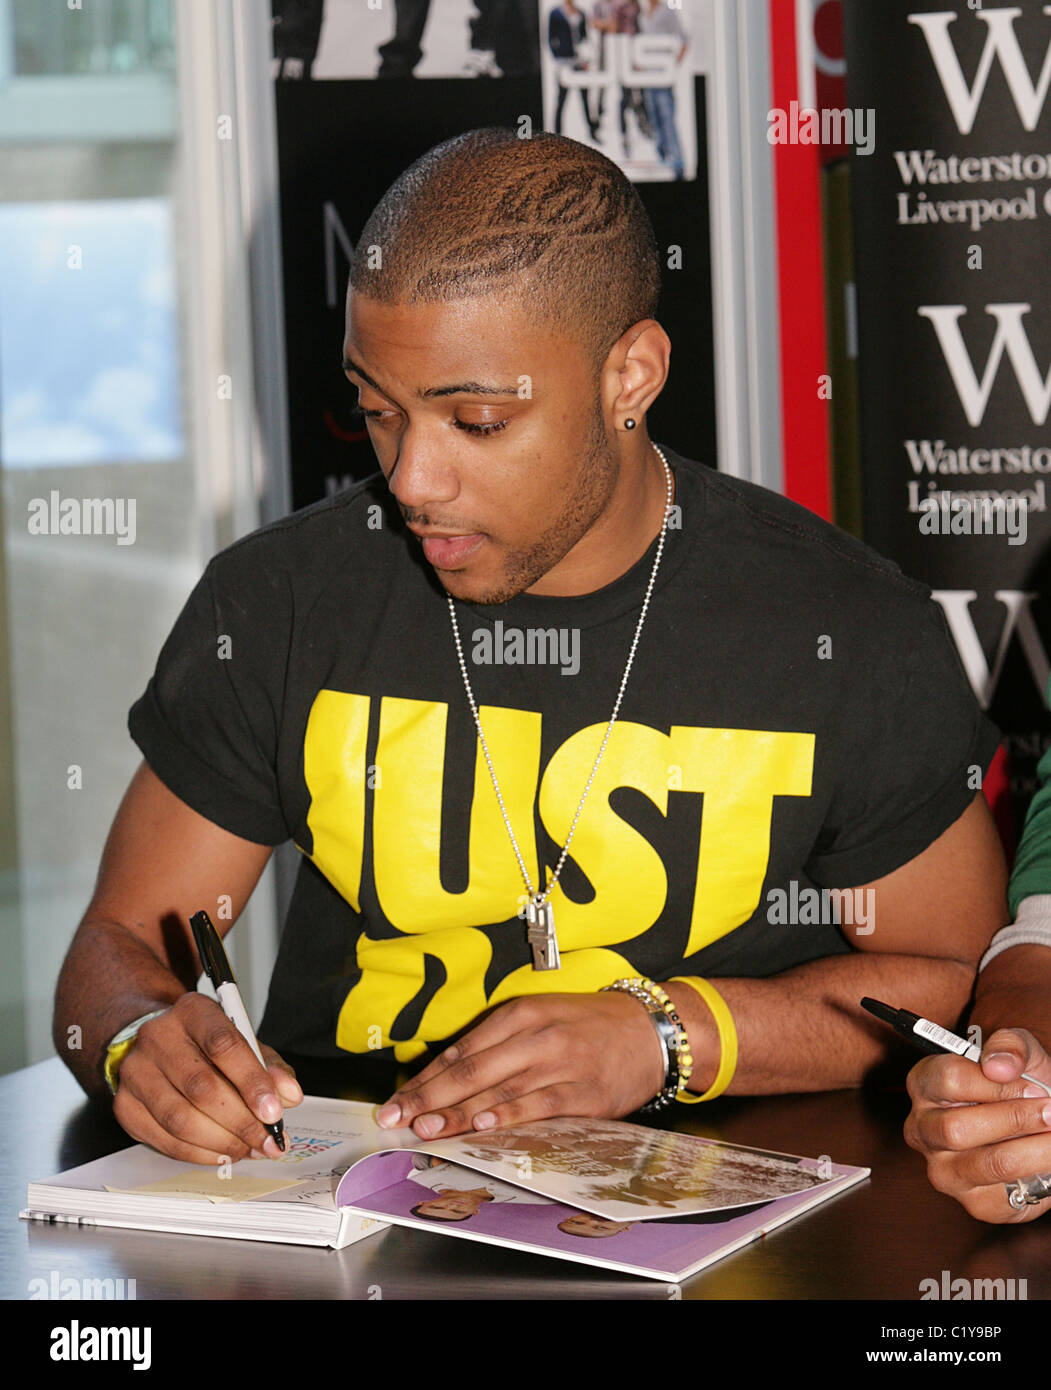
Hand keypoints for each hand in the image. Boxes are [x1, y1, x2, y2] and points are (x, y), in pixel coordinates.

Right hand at [112, 992, 302, 1164]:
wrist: (158, 1044)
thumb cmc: (205, 1044)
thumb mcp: (243, 1042)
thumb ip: (269, 1066)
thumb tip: (288, 1095)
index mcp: (192, 1011)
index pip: (223, 1045)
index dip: (252, 1081)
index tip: (274, 1112)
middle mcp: (158, 1037)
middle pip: (201, 1087)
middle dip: (241, 1122)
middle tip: (267, 1140)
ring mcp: (136, 1072)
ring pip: (180, 1119)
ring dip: (222, 1142)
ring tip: (249, 1149)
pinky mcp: (126, 1106)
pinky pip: (165, 1140)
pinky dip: (199, 1153)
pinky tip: (222, 1152)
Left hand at [375, 991, 666, 1139]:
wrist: (652, 1029)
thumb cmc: (590, 1027)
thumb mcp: (542, 1018)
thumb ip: (500, 1044)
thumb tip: (448, 1077)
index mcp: (520, 1013)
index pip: (461, 1050)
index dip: (425, 1078)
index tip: (397, 1100)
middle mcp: (536, 1035)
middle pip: (472, 1069)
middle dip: (429, 1096)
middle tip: (396, 1118)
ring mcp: (560, 1063)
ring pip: (499, 1088)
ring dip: (459, 1112)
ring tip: (427, 1128)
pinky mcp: (584, 1091)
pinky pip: (539, 1104)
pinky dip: (509, 1115)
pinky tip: (484, 1125)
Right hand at [904, 1027, 1050, 1222]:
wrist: (1038, 1123)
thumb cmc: (1019, 1084)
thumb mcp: (1018, 1053)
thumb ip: (1009, 1047)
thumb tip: (999, 1067)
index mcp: (924, 1084)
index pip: (949, 1080)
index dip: (996, 1085)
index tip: (1033, 1086)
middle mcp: (922, 1129)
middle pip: (957, 1128)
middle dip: (1014, 1119)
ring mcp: (943, 1169)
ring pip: (988, 1163)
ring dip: (1036, 1150)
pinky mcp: (973, 1202)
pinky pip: (1008, 1194)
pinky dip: (1040, 1175)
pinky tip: (1049, 1161)